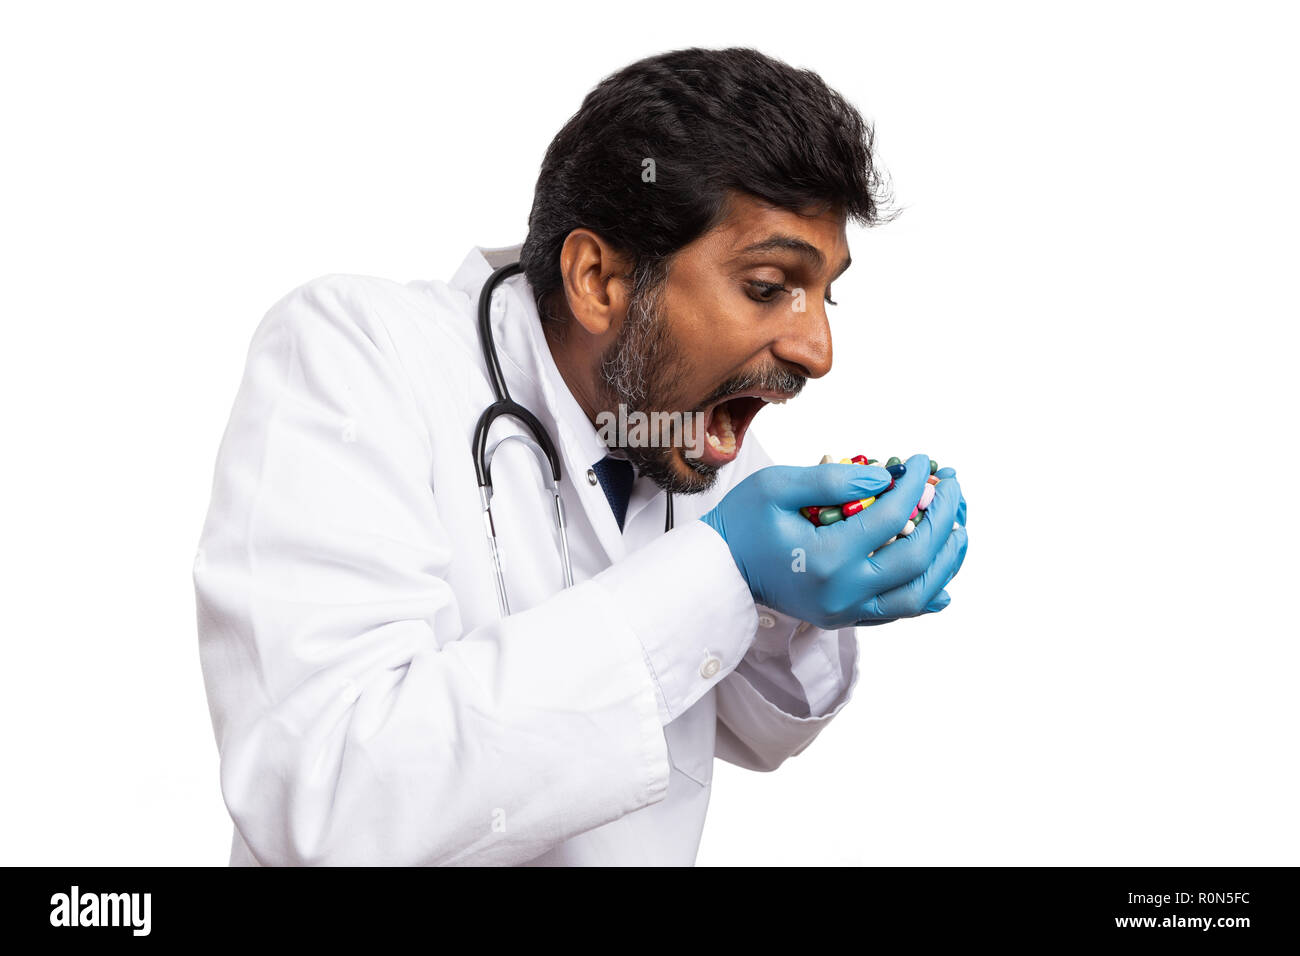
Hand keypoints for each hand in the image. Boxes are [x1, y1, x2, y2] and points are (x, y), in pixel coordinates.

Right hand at [700, 453, 967, 629]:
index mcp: (826, 559)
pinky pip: (898, 611)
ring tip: (960, 527)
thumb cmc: (743, 522)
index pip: (889, 517)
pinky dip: (927, 593)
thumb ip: (832, 479)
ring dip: (947, 559)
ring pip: (918, 594)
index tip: (920, 460)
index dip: (914, 485)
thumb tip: (887, 476)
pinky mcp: (844, 618)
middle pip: (916, 558)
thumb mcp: (777, 485)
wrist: (718, 571)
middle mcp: (843, 593)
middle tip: (953, 485)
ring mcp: (846, 611)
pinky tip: (944, 576)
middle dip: (944, 517)